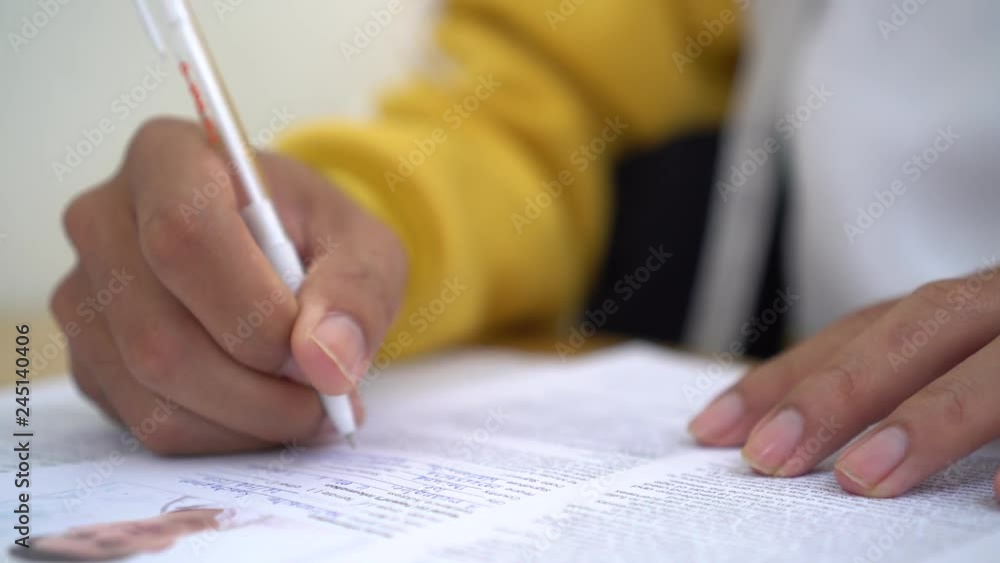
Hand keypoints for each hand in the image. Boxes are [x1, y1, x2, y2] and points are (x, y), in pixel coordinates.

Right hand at [51, 118, 406, 453]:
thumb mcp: (365, 248)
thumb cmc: (318, 240)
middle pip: (159, 334)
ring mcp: (84, 294)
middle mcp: (104, 221)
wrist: (284, 257)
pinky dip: (222, 435)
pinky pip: (147, 422)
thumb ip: (358, 293)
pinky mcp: (89, 358)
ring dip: (247, 420)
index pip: (183, 236)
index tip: (313, 350)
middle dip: (258, 389)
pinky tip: (265, 412)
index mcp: (168, 160)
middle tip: (326, 399)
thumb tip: (325, 360)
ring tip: (307, 407)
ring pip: (151, 390)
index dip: (252, 312)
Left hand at [689, 268, 999, 497]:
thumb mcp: (970, 348)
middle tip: (769, 455)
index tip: (713, 428)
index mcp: (965, 306)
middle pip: (917, 331)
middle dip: (837, 391)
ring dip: (928, 419)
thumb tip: (792, 436)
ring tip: (862, 477)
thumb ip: (906, 373)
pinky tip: (999, 496)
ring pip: (997, 366)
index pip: (862, 332)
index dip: (787, 375)